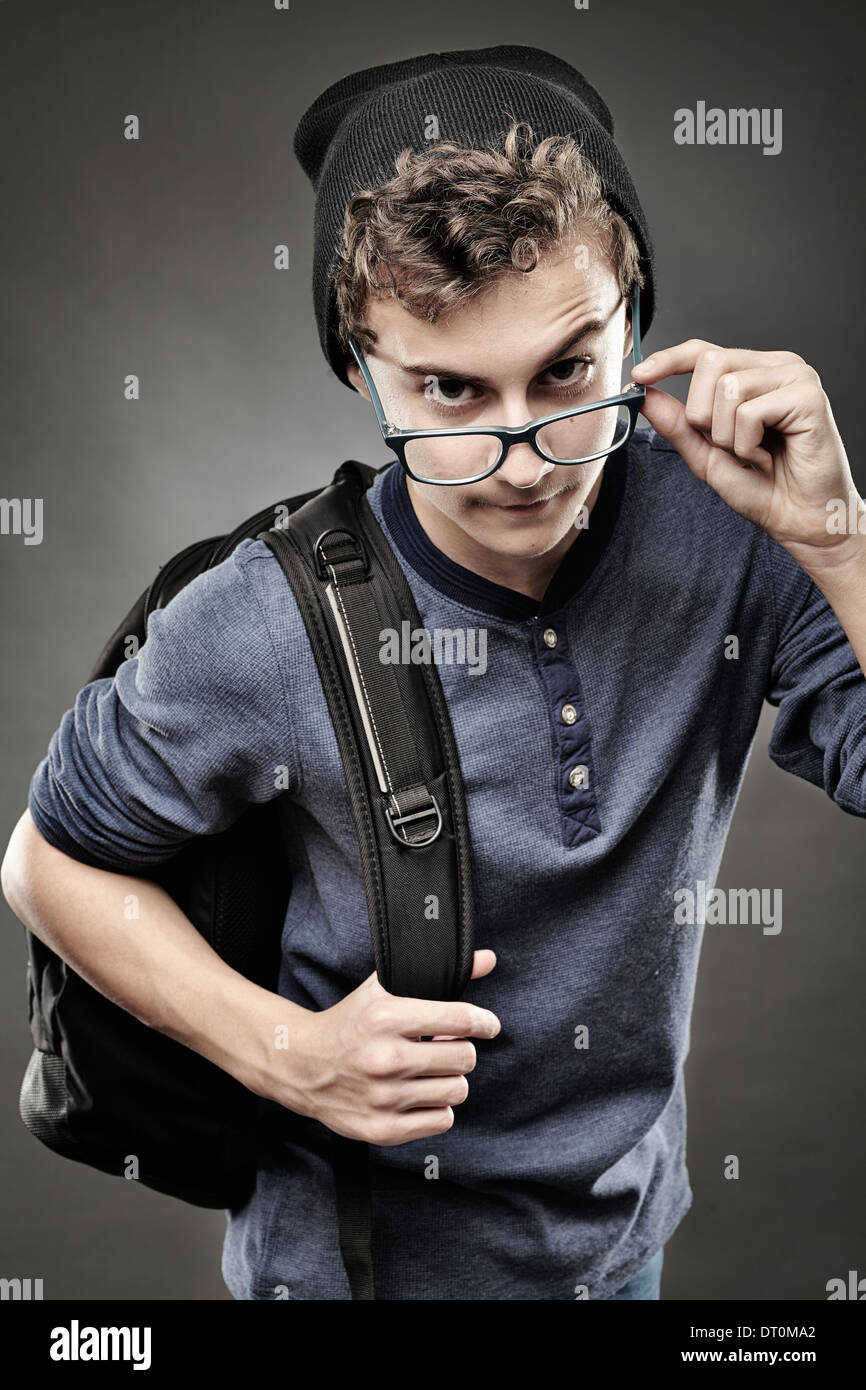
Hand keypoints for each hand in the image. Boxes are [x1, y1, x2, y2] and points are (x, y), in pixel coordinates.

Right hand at [260, 950, 499, 1145]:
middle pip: (465, 1058)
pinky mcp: (382, 1129)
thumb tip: (489, 959)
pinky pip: (441, 1121)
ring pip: (457, 1090)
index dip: (483, 1022)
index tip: (487, 1026)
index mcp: (386, 1018)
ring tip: (431, 1071)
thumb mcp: (384, 989)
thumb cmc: (349, 1023)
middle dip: (461, 1050)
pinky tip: (420, 1094)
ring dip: (450, 1079)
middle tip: (445, 1047)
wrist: (302, 1066)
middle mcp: (385, 1058)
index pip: (460, 1020)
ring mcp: (383, 1097)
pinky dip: (437, 1107)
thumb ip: (437, 973)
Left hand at [632, 342, 864, 572]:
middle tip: (730, 446)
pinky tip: (767, 457)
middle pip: (710, 363)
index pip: (704, 350)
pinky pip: (749, 412)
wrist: (797, 521)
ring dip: (727, 436)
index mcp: (755, 373)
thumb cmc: (762, 488)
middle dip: (703, 415)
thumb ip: (677, 423)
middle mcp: (777, 367)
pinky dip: (747, 445)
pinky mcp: (809, 397)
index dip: (669, 360)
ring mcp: (796, 377)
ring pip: (728, 388)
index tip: (639, 376)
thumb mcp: (706, 454)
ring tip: (753, 454)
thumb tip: (644, 392)